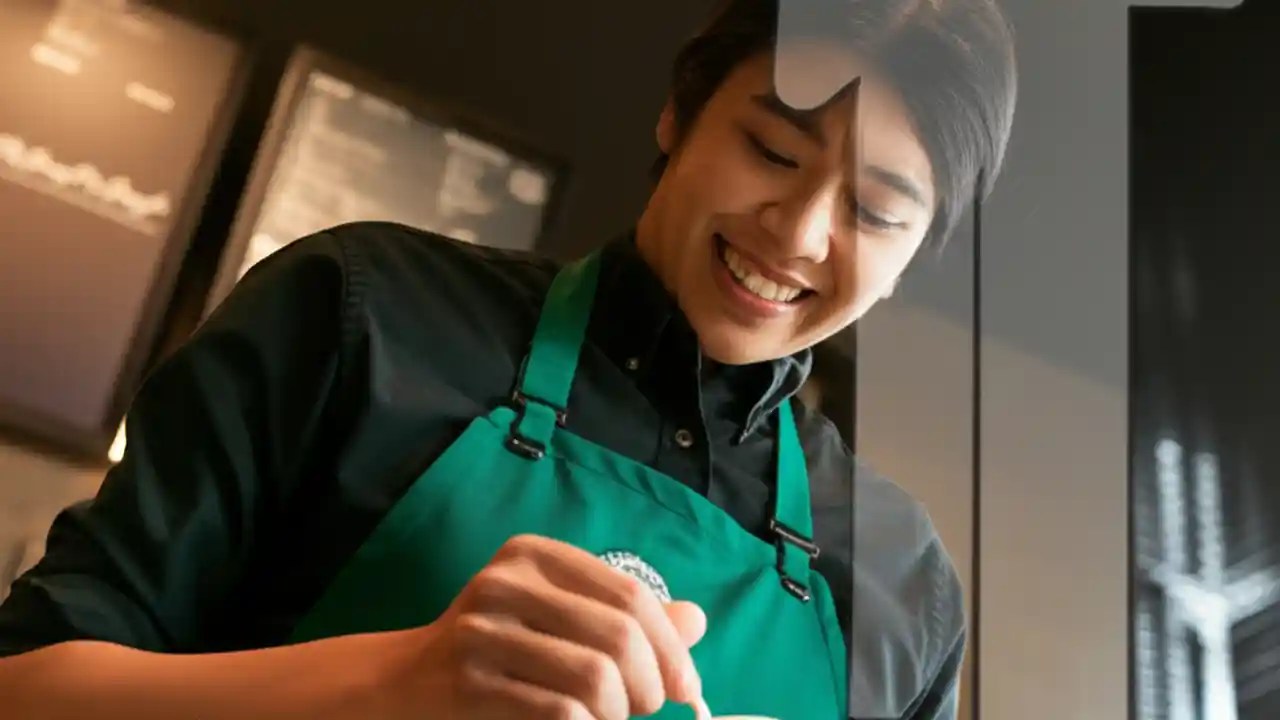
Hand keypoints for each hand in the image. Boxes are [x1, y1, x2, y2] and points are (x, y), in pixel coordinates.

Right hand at [381, 534, 706, 719]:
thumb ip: (624, 617)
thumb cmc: (498, 650)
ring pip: (595, 679)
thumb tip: (695, 620)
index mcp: (534, 556)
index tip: (686, 687)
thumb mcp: (557, 616)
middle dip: (649, 686)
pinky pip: (561, 713)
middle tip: (643, 709)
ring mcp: (483, 634)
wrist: (404, 685)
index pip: (629, 595)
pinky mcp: (470, 685)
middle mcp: (506, 584)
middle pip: (619, 636)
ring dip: (617, 714)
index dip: (670, 646)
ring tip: (606, 718)